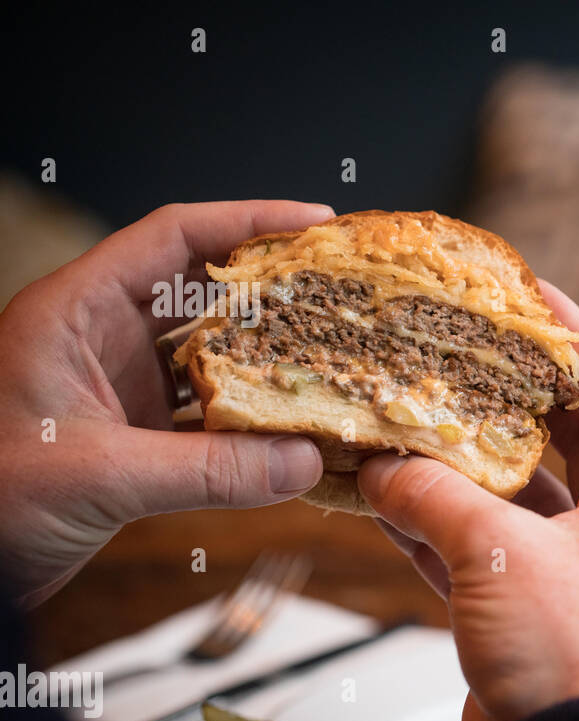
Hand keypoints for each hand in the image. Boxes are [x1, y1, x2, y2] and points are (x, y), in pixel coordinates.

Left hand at [0, 201, 332, 607]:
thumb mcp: (100, 476)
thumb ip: (209, 471)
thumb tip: (305, 460)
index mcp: (75, 311)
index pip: (172, 236)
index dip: (247, 221)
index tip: (314, 222)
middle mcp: (99, 338)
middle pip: (202, 290)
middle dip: (272, 291)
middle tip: (338, 292)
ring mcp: (117, 387)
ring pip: (209, 356)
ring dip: (266, 361)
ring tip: (330, 359)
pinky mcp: (130, 435)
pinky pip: (206, 415)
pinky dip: (249, 421)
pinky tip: (292, 429)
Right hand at [358, 280, 578, 720]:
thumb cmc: (574, 659)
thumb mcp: (500, 554)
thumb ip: (437, 497)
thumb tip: (386, 464)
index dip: (575, 336)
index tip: (531, 293)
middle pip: (558, 441)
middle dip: (501, 400)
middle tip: (450, 354)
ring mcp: (574, 575)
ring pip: (510, 500)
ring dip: (454, 470)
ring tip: (399, 422)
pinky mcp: (529, 617)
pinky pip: (479, 554)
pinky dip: (434, 530)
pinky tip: (385, 501)